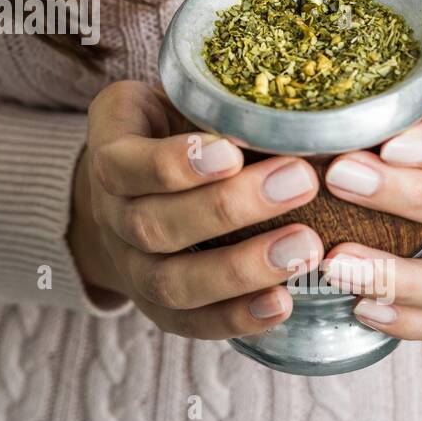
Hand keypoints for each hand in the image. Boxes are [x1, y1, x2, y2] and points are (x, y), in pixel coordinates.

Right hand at [68, 80, 322, 338]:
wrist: (133, 185)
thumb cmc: (174, 127)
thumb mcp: (179, 98)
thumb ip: (221, 102)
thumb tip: (310, 107)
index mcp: (110, 152)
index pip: (128, 166)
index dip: (178, 164)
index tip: (234, 150)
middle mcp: (112, 215)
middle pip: (154, 226)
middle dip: (229, 208)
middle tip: (300, 182)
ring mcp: (131, 267)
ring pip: (171, 283)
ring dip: (241, 269)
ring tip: (305, 249)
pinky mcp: (158, 308)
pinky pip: (190, 323)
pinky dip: (237, 318)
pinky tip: (284, 303)